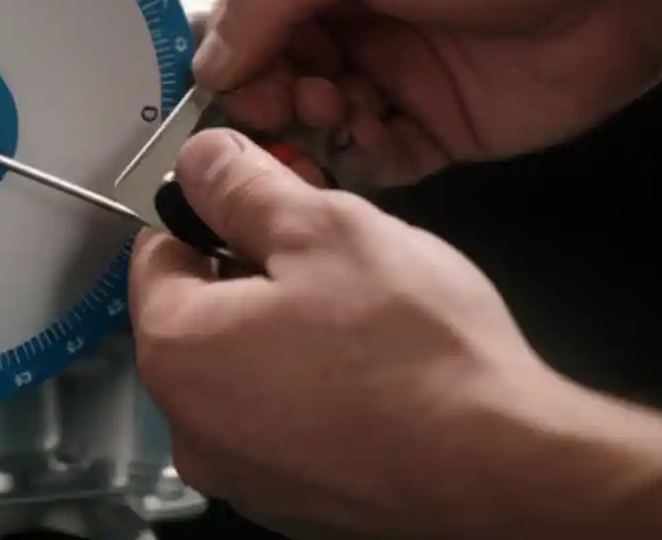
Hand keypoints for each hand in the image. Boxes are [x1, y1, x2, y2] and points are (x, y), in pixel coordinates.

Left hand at [128, 129, 612, 538]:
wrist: (503, 471)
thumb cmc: (412, 349)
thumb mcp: (325, 230)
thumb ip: (245, 188)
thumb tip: (203, 160)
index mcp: (176, 350)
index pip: (157, 252)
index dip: (210, 210)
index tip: (260, 197)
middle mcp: (189, 424)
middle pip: (199, 315)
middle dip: (251, 271)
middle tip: (326, 251)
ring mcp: (240, 473)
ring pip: (242, 370)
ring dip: (282, 330)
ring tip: (358, 313)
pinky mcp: (292, 502)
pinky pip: (280, 422)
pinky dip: (309, 390)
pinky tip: (370, 374)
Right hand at [196, 0, 661, 188]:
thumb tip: (212, 53)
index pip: (251, 18)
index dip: (233, 55)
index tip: (226, 85)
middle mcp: (357, 19)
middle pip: (276, 77)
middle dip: (271, 96)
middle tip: (286, 101)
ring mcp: (393, 75)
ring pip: (316, 124)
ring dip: (315, 126)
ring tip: (342, 108)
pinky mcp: (431, 128)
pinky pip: (371, 159)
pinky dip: (361, 157)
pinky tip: (375, 135)